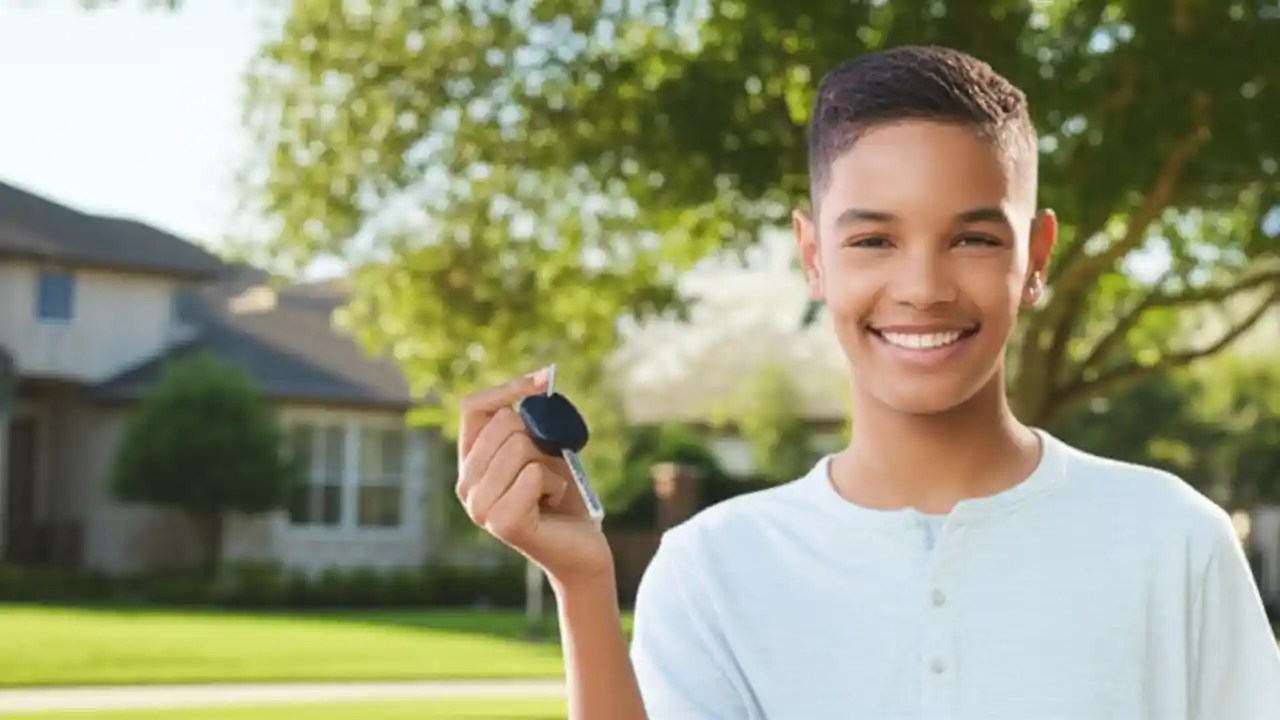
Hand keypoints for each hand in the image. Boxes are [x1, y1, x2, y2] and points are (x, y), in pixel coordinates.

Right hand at [455, 369, 613, 589]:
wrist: (583, 549)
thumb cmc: (563, 496)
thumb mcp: (545, 449)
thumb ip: (532, 420)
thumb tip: (543, 376)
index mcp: (470, 463)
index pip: (473, 406)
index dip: (507, 388)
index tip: (545, 380)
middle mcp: (465, 485)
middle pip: (503, 423)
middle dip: (538, 439)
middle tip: (548, 470)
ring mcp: (479, 507)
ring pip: (520, 446)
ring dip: (549, 466)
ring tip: (549, 490)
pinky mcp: (503, 523)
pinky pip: (534, 473)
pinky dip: (555, 484)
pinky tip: (552, 504)